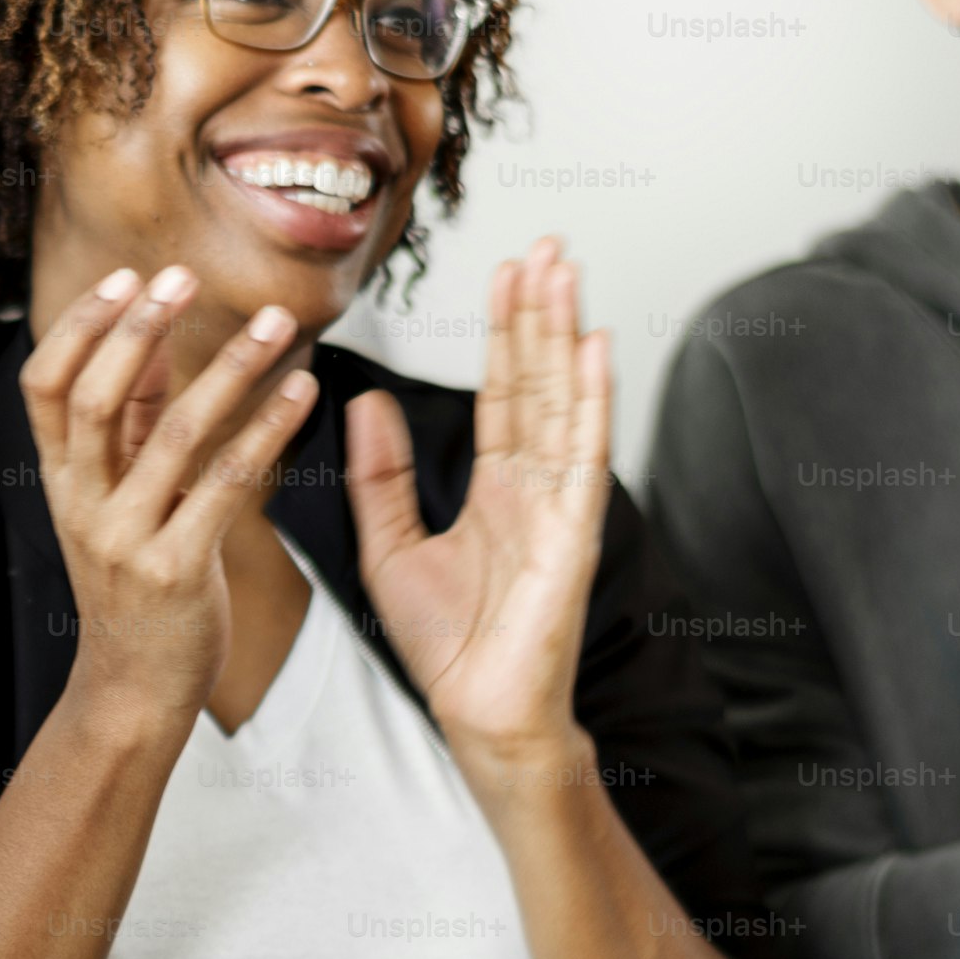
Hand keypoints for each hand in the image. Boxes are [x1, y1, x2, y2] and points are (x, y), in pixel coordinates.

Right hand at [18, 264, 319, 731]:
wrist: (136, 688)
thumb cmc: (134, 585)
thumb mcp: (115, 500)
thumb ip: (132, 426)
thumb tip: (152, 340)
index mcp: (60, 480)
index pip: (45, 384)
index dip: (81, 325)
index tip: (128, 277)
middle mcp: (81, 504)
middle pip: (96, 396)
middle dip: (141, 328)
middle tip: (186, 277)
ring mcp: (125, 539)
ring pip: (175, 434)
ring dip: (231, 367)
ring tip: (277, 321)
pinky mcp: (177, 570)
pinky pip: (228, 483)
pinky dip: (269, 428)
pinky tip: (304, 392)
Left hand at [347, 236, 611, 791]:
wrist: (480, 715)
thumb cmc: (448, 646)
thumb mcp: (391, 546)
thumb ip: (381, 475)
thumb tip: (366, 402)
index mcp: (499, 489)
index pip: (506, 393)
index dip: (507, 332)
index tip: (508, 271)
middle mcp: (536, 486)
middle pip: (540, 381)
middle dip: (542, 312)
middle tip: (545, 243)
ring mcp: (560, 505)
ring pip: (563, 402)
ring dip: (564, 333)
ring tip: (564, 268)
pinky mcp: (573, 533)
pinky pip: (583, 454)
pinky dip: (590, 400)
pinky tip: (593, 346)